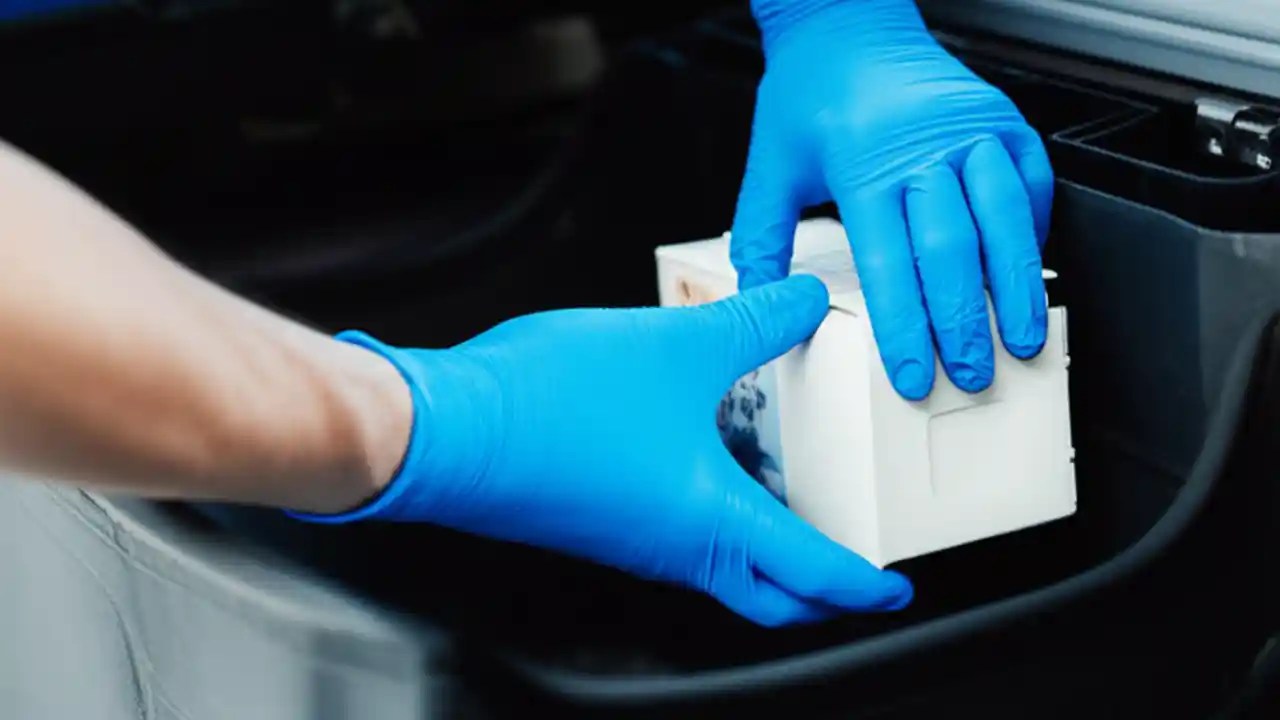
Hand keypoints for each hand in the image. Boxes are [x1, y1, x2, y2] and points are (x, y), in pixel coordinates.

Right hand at [289, 276, 912, 625]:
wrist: (445, 430)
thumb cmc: (552, 406)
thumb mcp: (677, 345)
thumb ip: (753, 321)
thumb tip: (802, 300)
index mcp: (712, 523)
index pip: (814, 576)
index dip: (865, 584)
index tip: (897, 585)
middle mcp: (676, 548)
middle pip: (770, 596)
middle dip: (821, 592)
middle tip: (853, 565)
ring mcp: (635, 540)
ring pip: (725, 564)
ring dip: (769, 545)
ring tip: (795, 492)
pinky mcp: (601, 519)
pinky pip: (680, 534)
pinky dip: (719, 515)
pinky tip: (716, 452)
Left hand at [733, 0, 1052, 399]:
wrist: (848, 24)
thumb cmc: (810, 93)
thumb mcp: (770, 167)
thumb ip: (762, 241)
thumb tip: (763, 306)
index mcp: (864, 167)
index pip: (888, 265)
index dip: (905, 327)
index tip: (913, 375)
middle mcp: (925, 149)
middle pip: (953, 251)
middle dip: (966, 323)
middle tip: (974, 376)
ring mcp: (971, 132)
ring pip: (1006, 221)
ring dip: (1017, 287)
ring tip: (1024, 339)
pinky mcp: (1003, 120)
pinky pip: (1031, 183)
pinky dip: (1034, 231)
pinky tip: (1028, 272)